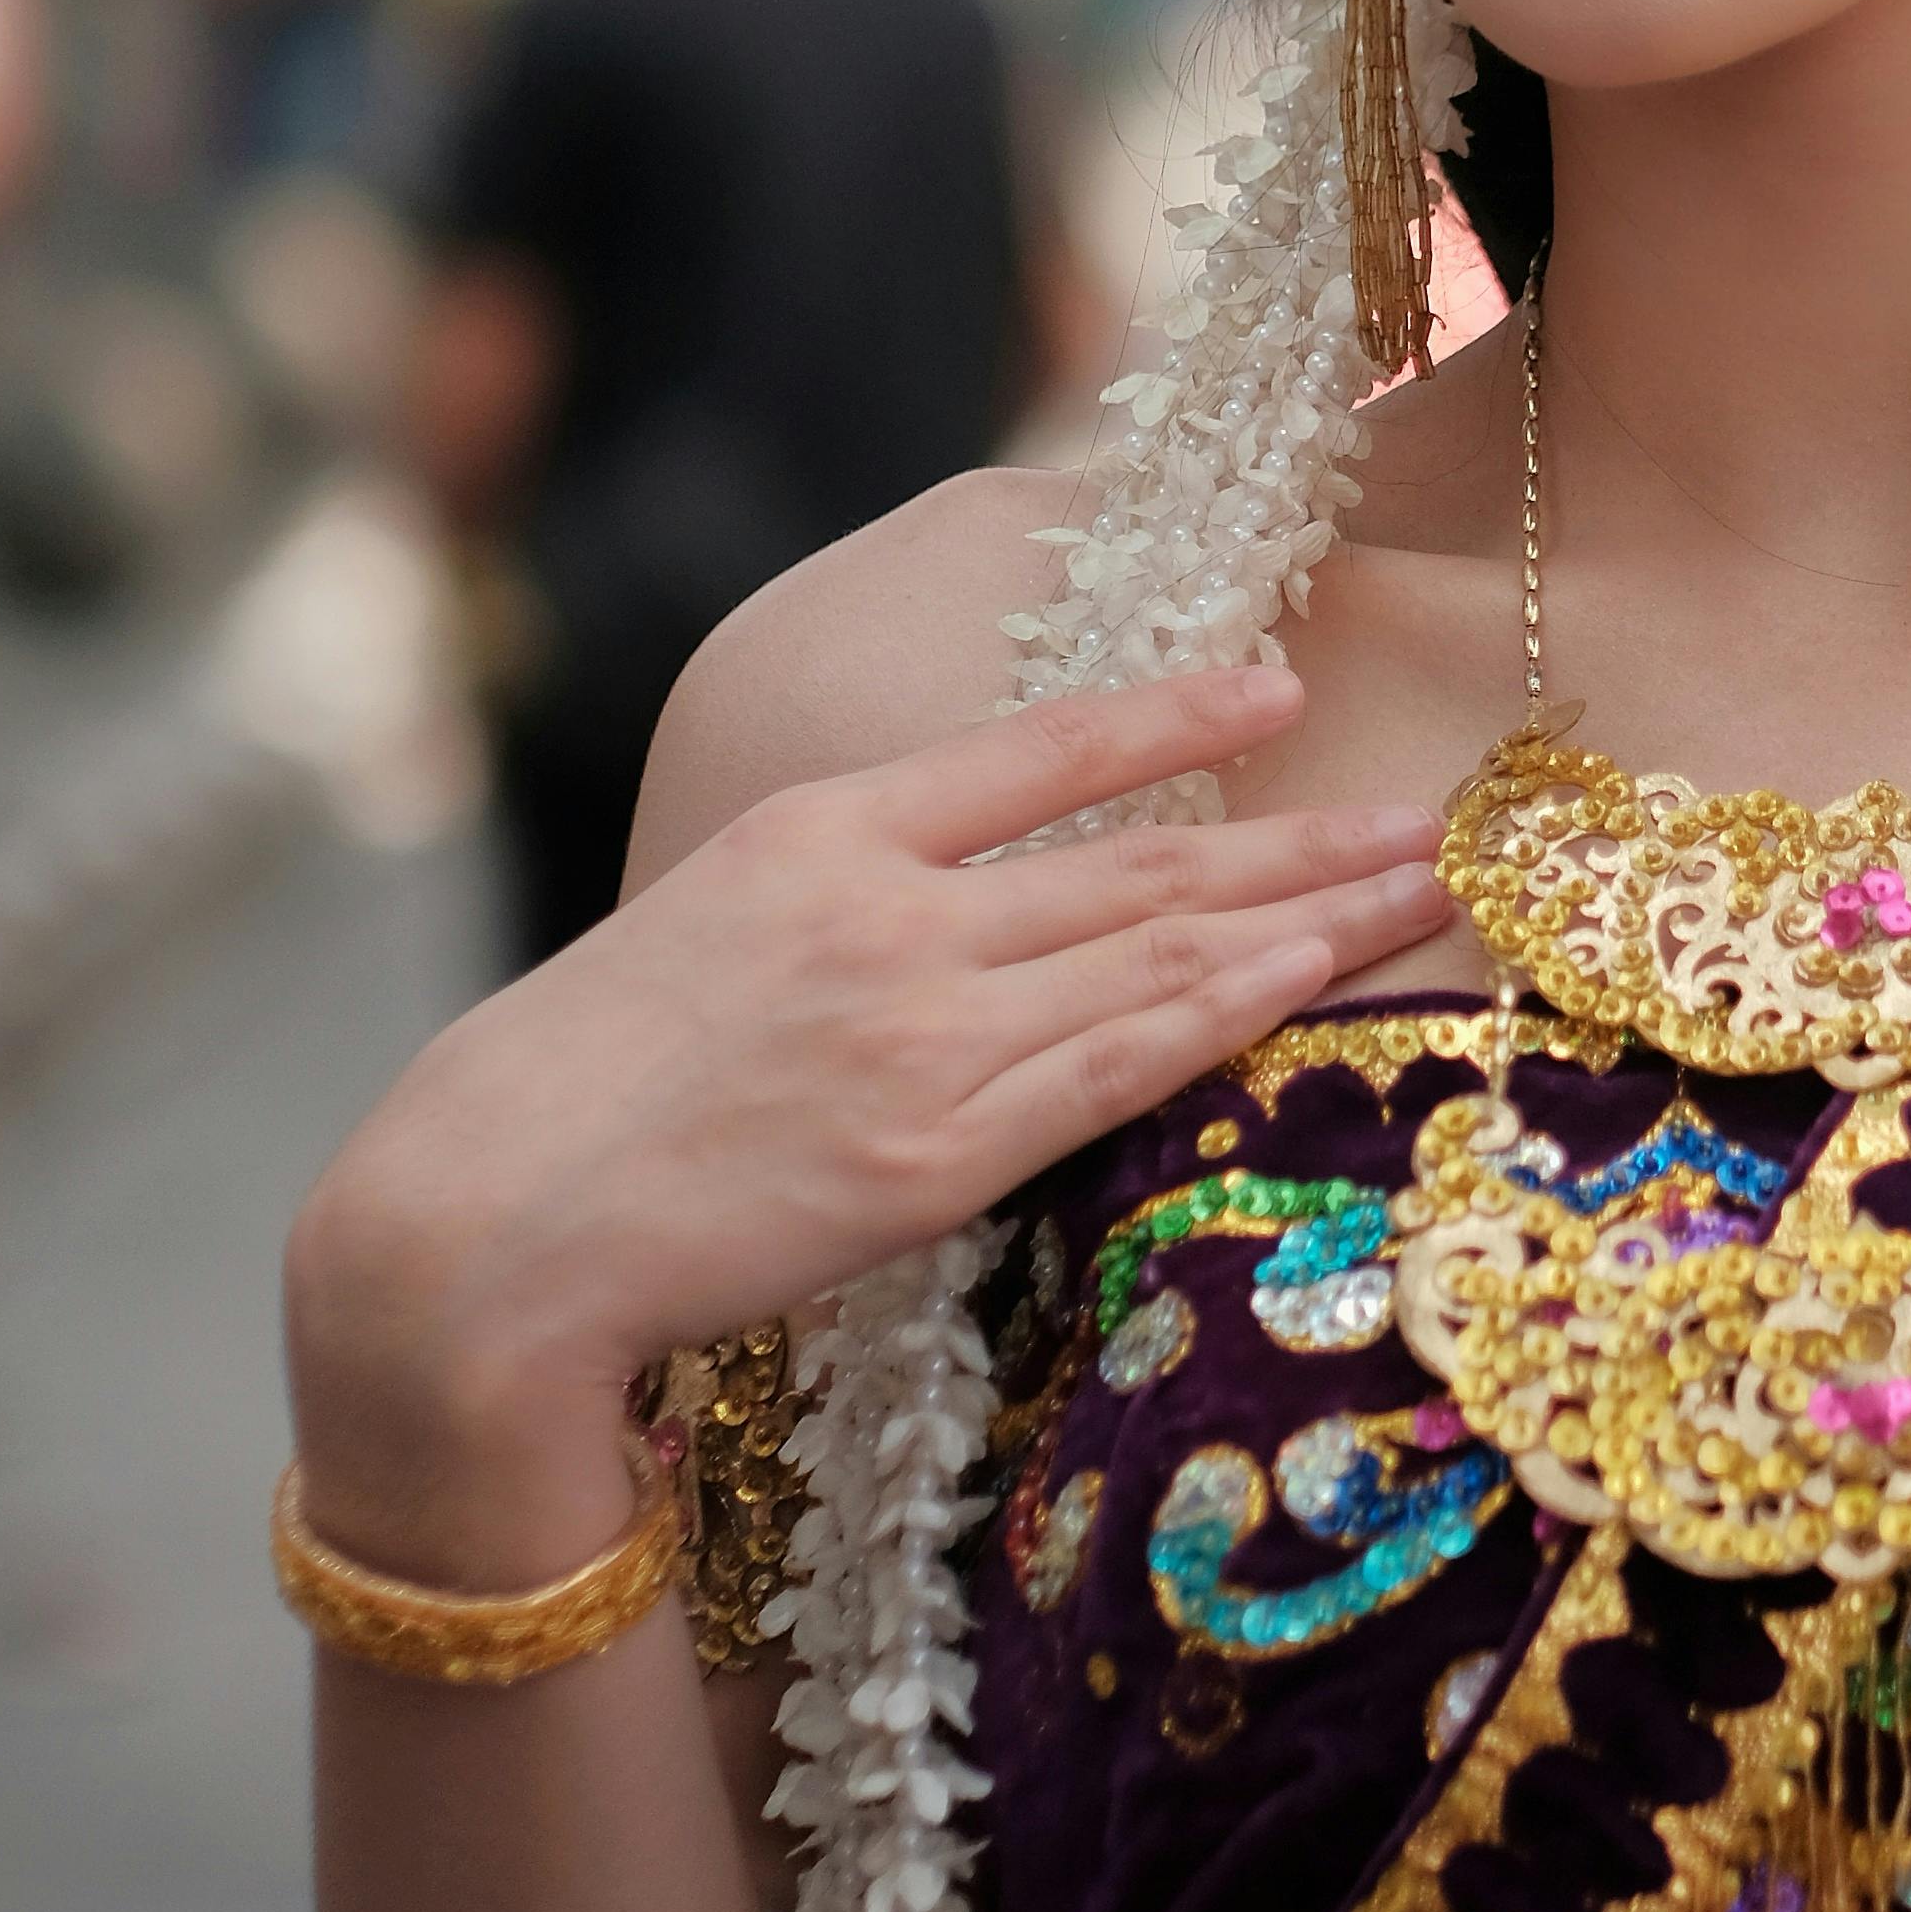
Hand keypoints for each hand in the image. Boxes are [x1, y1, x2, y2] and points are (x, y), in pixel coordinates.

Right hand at [287, 664, 1441, 1566]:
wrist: (480, 1223)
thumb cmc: (573, 1090)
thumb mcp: (703, 929)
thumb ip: (839, 900)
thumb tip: (955, 906)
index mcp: (819, 837)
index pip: (1034, 754)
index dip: (1169, 717)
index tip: (1273, 688)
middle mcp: (889, 920)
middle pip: (1142, 864)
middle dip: (1300, 836)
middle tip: (1430, 809)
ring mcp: (920, 1037)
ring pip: (1158, 959)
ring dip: (1309, 921)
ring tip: (1418, 887)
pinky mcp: (934, 1157)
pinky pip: (1118, 1074)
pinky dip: (1227, 1021)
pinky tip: (1312, 988)